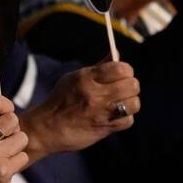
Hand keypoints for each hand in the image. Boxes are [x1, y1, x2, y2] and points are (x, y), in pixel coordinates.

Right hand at [0, 95, 28, 182]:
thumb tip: (3, 105)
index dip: (6, 108)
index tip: (5, 118)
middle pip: (13, 119)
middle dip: (13, 130)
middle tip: (3, 143)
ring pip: (22, 138)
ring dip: (16, 148)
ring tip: (2, 157)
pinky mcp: (2, 171)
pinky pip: (23, 157)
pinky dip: (16, 163)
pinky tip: (3, 170)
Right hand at [20, 61, 139, 162]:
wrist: (47, 129)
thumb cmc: (60, 101)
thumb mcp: (75, 78)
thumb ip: (98, 68)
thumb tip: (115, 53)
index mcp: (87, 78)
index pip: (121, 68)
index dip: (125, 70)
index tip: (121, 74)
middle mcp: (96, 95)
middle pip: (132, 84)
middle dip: (130, 85)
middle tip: (123, 88)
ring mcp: (102, 112)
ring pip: (134, 103)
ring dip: (130, 102)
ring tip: (120, 103)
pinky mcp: (105, 128)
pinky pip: (128, 120)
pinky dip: (124, 118)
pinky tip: (113, 116)